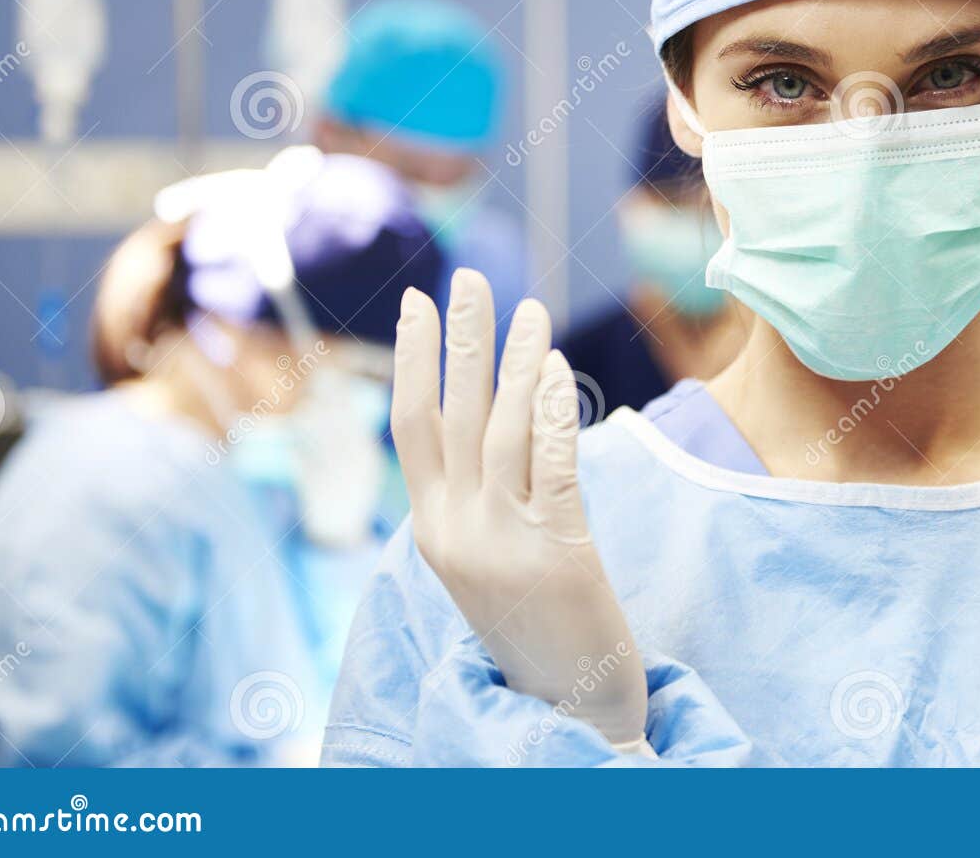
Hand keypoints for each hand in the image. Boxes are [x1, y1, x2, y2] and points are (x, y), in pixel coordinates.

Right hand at [392, 269, 647, 746]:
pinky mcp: (556, 554)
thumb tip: (493, 414)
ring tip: (530, 309)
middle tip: (470, 276)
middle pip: (451, 415)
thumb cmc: (533, 620)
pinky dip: (550, 411)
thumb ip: (475, 495)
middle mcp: (455, 532)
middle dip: (458, 339)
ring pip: (502, 431)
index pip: (411, 429)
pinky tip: (555, 369)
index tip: (417, 301)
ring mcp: (502, 543)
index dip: (412, 361)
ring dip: (514, 362)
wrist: (568, 703)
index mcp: (431, 530)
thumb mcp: (485, 557)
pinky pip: (550, 465)